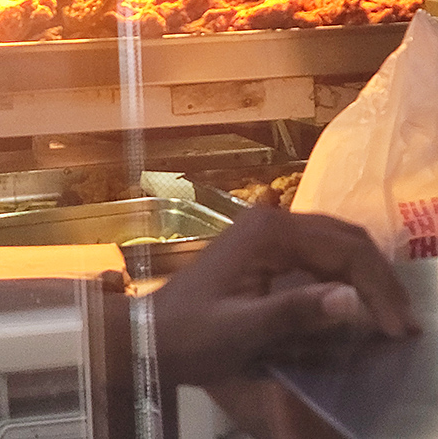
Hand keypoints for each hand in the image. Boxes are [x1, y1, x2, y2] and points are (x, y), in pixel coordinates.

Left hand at [153, 207, 418, 386]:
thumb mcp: (243, 329)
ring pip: (334, 242)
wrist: (152, 334)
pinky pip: (317, 252)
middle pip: (344, 238)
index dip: (377, 287)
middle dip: (378, 279)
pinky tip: (353, 303)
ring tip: (386, 317)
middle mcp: (272, 219)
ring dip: (364, 277)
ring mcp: (267, 229)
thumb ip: (297, 312)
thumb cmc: (194, 333)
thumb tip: (353, 300)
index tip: (397, 329)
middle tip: (402, 323)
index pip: (343, 247)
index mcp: (270, 231)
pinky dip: (342, 275)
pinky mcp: (265, 245)